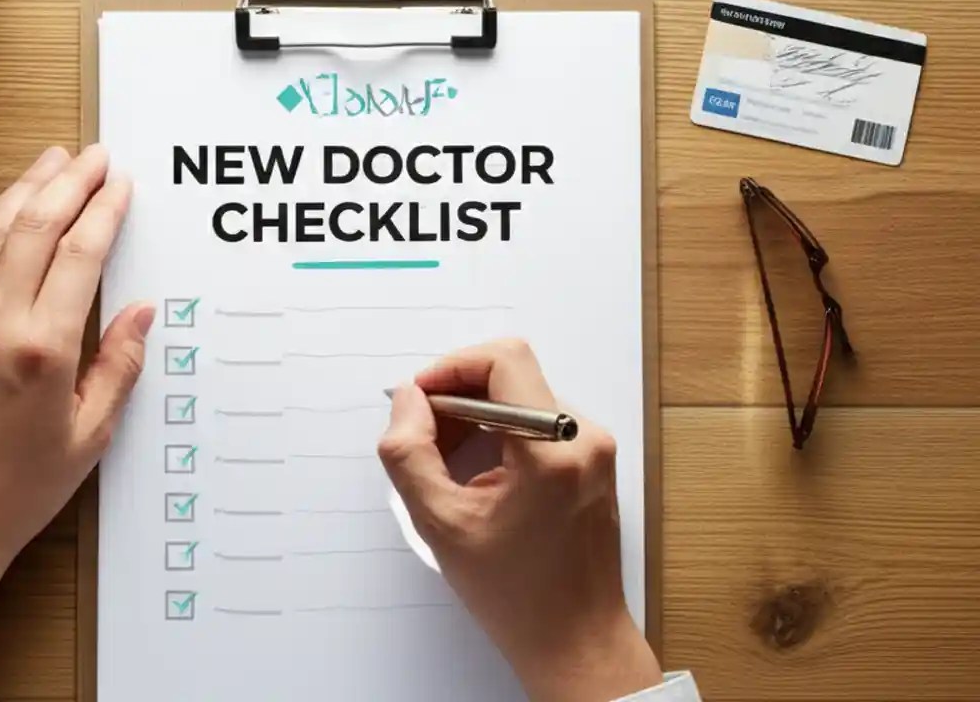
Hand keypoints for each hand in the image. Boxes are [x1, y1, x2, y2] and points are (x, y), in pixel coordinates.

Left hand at [0, 145, 153, 632]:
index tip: (118, 183)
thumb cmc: (19, 491)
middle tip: (90, 156)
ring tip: (47, 164)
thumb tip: (139, 311)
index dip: (103, 209)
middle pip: (33, 227)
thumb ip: (118, 365)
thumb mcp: (91, 435)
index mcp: (43, 349)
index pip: (79, 253)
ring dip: (21, 191)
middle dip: (66, 182)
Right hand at [377, 340, 660, 700]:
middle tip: (423, 440)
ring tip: (445, 465)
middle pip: (510, 376)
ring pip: (520, 398)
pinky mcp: (591, 462)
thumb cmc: (517, 596)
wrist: (576, 641)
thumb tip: (407, 401)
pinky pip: (537, 422)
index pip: (504, 360)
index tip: (418, 401)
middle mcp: (584, 439)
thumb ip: (410, 454)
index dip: (451, 368)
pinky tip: (474, 476)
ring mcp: (594, 449)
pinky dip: (497, 435)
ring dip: (474, 419)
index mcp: (554, 450)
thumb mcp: (441, 525)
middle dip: (456, 398)